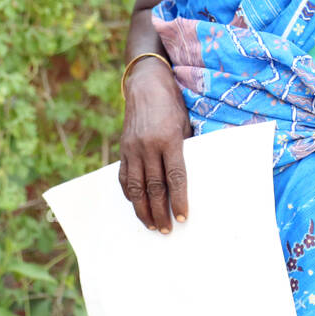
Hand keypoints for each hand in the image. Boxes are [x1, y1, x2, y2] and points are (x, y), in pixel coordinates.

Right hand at [119, 58, 191, 232]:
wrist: (146, 85)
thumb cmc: (172, 105)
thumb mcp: (185, 124)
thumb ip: (185, 149)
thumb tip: (191, 177)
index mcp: (169, 140)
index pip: (175, 177)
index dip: (179, 200)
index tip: (183, 218)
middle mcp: (148, 146)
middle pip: (154, 187)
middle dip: (160, 212)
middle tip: (166, 230)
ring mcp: (133, 149)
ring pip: (136, 187)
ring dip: (143, 209)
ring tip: (150, 225)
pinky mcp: (123, 149)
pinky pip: (124, 177)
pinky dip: (129, 194)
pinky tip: (136, 204)